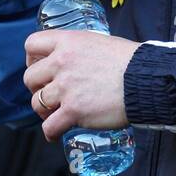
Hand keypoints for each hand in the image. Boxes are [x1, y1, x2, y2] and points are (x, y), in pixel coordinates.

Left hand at [23, 30, 140, 140]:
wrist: (146, 81)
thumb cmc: (131, 62)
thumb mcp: (101, 43)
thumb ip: (82, 51)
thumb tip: (78, 60)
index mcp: (68, 42)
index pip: (31, 45)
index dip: (32, 59)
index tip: (40, 68)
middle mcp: (62, 63)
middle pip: (30, 78)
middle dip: (37, 88)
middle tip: (50, 94)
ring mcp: (66, 88)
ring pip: (37, 103)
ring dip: (44, 111)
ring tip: (55, 114)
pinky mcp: (74, 111)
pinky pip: (49, 126)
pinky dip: (50, 132)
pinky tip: (56, 133)